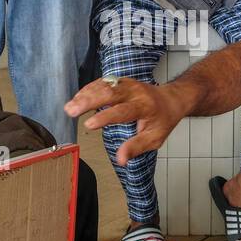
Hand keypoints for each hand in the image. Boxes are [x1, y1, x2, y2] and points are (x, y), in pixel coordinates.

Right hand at [65, 78, 186, 165]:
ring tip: (69, 108)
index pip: (123, 111)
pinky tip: (77, 99)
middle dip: (88, 101)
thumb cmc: (162, 121)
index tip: (89, 125)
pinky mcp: (120, 81)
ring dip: (85, 95)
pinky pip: (102, 82)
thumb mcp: (155, 138)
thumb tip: (120, 160)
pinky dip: (88, 90)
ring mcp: (127, 84)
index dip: (105, 117)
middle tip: (71, 111)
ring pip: (103, 85)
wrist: (171, 99)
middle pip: (109, 92)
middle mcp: (135, 92)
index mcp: (145, 106)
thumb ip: (136, 147)